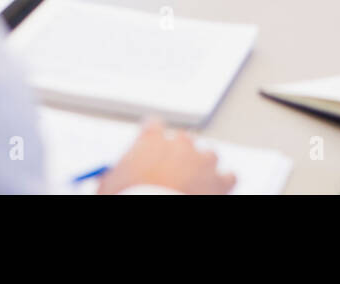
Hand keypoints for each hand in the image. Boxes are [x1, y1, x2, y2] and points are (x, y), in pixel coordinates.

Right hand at [97, 121, 235, 194]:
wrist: (154, 213)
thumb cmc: (128, 199)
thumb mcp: (109, 186)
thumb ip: (114, 176)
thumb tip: (111, 181)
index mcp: (150, 140)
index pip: (153, 126)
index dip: (152, 139)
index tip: (151, 151)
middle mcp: (179, 143)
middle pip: (184, 140)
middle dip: (180, 155)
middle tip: (173, 174)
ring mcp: (202, 160)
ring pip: (209, 155)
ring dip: (204, 167)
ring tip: (196, 185)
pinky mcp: (220, 180)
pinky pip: (229, 176)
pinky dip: (224, 184)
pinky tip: (217, 193)